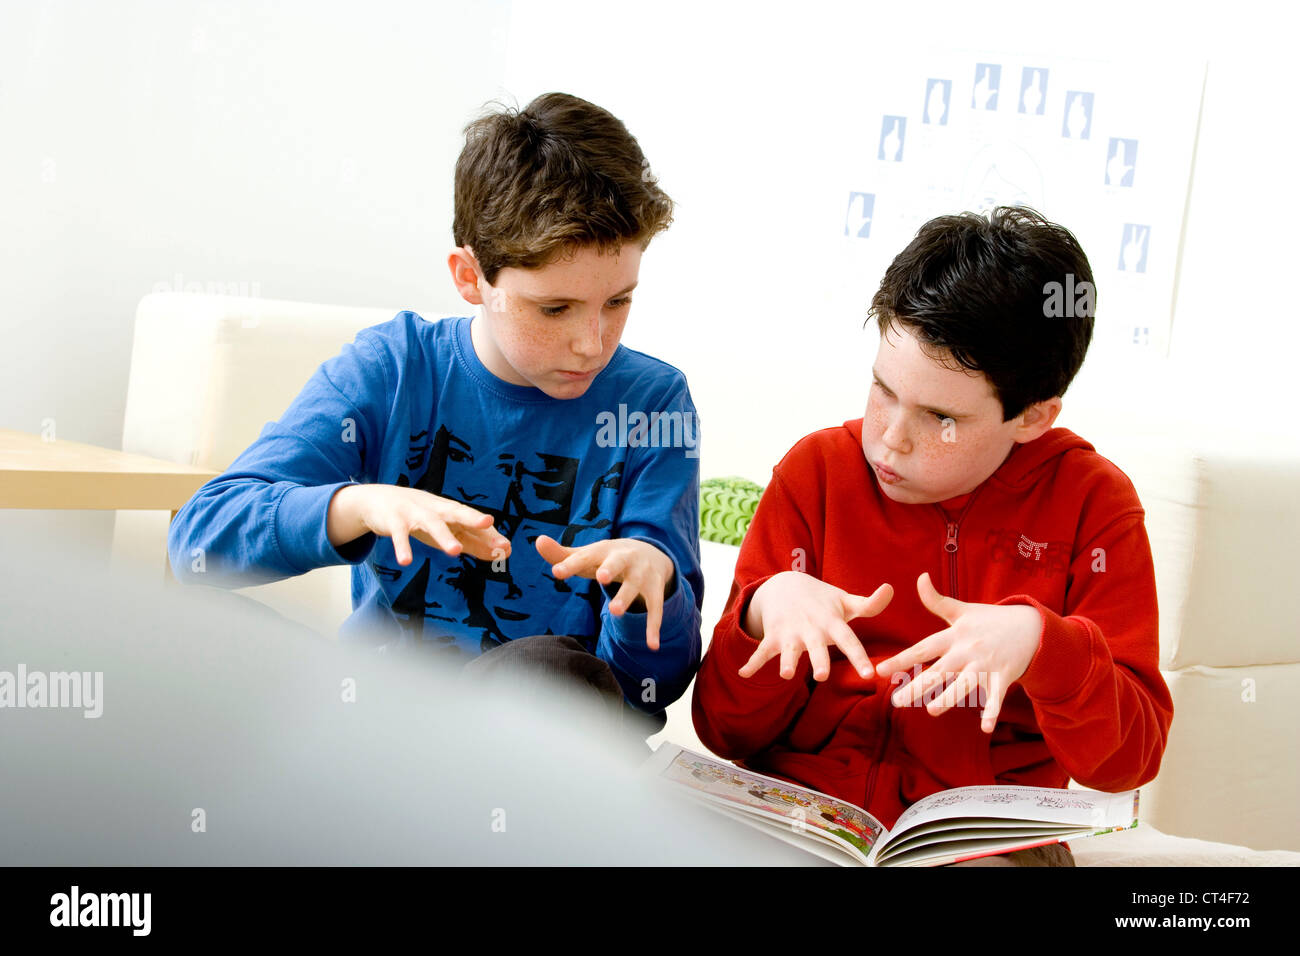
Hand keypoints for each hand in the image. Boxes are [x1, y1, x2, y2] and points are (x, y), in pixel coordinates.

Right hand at [334, 484, 509, 564]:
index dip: (489, 534)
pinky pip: (400, 535)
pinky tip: (405, 561)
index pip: (473, 523)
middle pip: (457, 513)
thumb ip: (473, 542)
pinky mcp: (394, 521)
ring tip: (456, 552)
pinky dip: (402, 547)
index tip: (506, 547)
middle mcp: (436, 509)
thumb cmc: (421, 517)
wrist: (379, 500)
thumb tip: (502, 554)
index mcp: (451, 511)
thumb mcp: (448, 529)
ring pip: (432, 524)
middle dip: (472, 519)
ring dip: (444, 536)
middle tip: (489, 524)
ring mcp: (415, 513)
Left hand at [535, 535, 674, 650]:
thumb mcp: (589, 556)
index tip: (556, 572)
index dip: (571, 564)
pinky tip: (652, 645)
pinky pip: (655, 608)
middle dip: (610, 569)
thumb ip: (563, 554)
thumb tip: (538, 541)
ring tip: (615, 612)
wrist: (650, 552)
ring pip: (635, 586)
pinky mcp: (654, 590)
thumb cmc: (608, 559)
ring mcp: (642, 574)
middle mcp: (625, 559)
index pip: (586, 556)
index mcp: (604, 550)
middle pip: (617, 563)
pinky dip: (654, 626)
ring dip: (626, 597)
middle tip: (601, 578)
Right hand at [739, 572, 893, 681]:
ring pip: (788, 651)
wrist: (784, 585)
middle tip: (822, 676)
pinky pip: (762, 652)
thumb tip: (891, 588)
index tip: (869, 675)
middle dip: (818, 660)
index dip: (858, 658)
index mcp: (832, 623)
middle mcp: (811, 629)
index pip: (849, 641)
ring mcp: (790, 633)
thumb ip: (870, 604)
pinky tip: (743, 674)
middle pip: (816, 648)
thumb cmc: (823, 600)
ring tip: (785, 675)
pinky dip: (751, 663)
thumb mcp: (845, 601)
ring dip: (786, 662)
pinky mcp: (773, 636)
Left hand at [874, 573, 1042, 732]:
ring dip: (949, 698)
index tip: (880, 670)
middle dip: (918, 686)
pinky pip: (996, 697)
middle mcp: (967, 651)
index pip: (923, 649)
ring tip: (931, 710)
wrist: (1031, 626)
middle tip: (896, 701)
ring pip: (965, 685)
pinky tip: (985, 728)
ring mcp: (986, 665)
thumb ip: (937, 600)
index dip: (901, 659)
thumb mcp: (962, 610)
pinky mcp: (1004, 677)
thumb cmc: (990, 620)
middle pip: (939, 671)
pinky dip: (992, 712)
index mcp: (954, 636)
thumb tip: (920, 577)